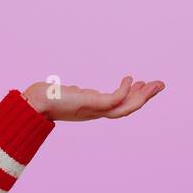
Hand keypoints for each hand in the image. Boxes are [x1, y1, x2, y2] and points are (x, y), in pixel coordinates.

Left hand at [21, 76, 164, 121]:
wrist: (32, 104)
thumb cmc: (44, 99)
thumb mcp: (66, 94)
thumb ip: (74, 93)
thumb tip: (74, 89)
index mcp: (92, 110)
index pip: (118, 105)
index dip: (133, 97)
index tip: (142, 84)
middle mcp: (95, 112)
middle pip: (126, 108)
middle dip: (144, 97)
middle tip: (160, 84)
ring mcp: (93, 110)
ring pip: (125, 108)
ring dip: (142, 97)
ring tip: (154, 84)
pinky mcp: (89, 104)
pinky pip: (113, 100)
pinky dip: (124, 91)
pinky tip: (130, 80)